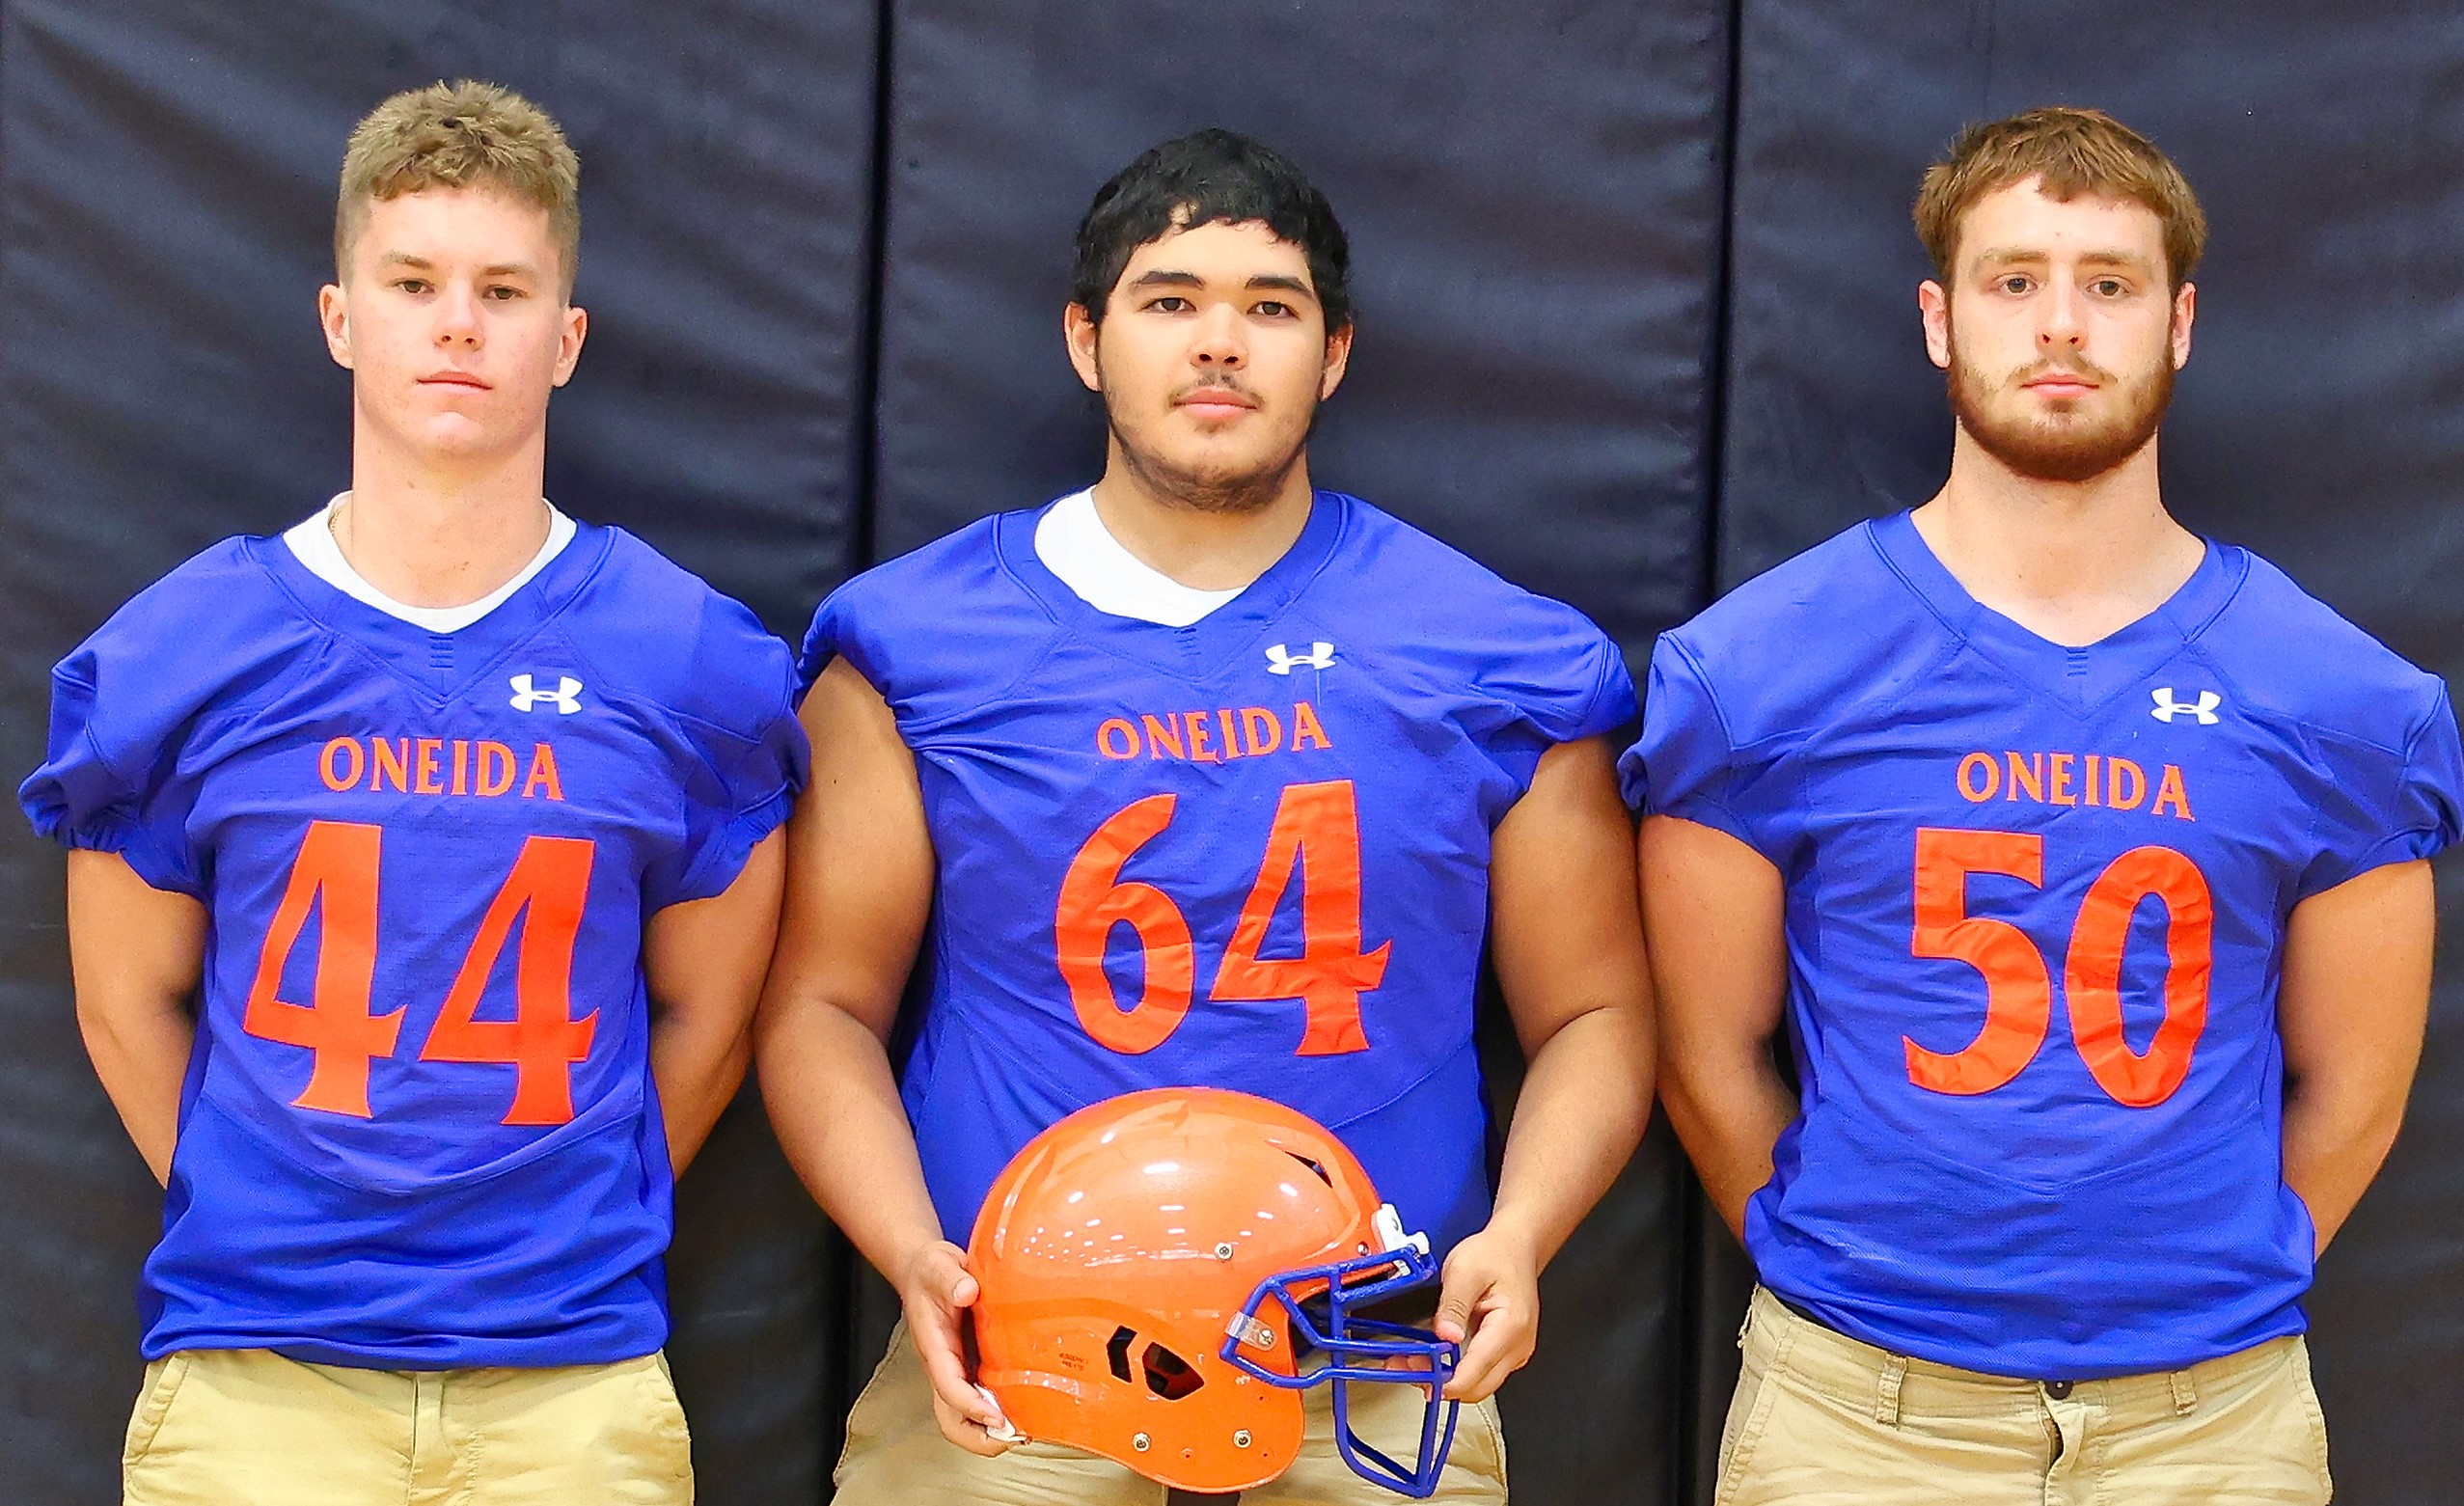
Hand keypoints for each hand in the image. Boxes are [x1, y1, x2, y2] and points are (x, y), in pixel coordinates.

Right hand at [896, 1238, 1016, 1454]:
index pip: (948, 1387)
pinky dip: (997, 1413)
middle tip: (1013, 1438)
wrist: (923, 1270)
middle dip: (978, 1437)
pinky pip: (979, 1400)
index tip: (996, 1416)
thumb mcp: (939, 1266)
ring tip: (1023, 1433)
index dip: (971, 1406)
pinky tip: (1023, 1409)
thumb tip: (967, 1291)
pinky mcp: (968, 1366)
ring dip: (989, 1432)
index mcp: (934, 1347)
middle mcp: (943, 1366)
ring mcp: (955, 1370)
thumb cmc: (930, 1271)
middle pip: (951, 1419)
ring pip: (964, 1417)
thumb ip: (952, 1278)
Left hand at [1430, 1223, 1540, 1401]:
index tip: (1419, 1377)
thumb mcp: (1464, 1270)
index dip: (1447, 1382)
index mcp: (1511, 1326)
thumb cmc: (1495, 1255)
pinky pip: (1480, 1373)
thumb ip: (1453, 1305)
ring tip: (1417, 1360)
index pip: (1477, 1369)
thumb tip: (1445, 1336)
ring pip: (1478, 1384)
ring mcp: (1514, 1353)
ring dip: (1447, 1380)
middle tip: (1408, 1367)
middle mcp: (1517, 1346)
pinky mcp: (1505, 1353)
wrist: (1514, 1247)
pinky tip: (1436, 1357)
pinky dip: (1456, 1371)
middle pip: (1478, 1387)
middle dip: (1442, 1384)